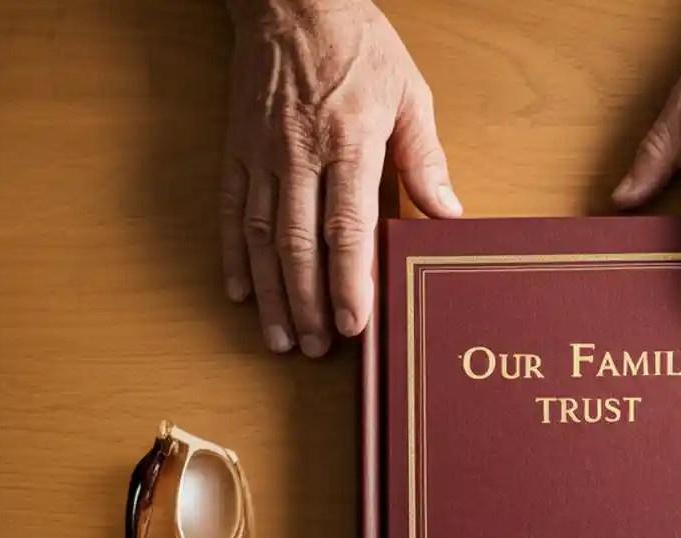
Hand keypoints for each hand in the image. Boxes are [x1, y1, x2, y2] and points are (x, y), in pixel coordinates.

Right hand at [221, 0, 461, 356]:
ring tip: (282, 338)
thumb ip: (425, 159)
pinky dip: (233, 254)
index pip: (345, 227)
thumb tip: (449, 215)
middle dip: (309, 303)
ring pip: (262, 236)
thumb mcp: (409, 95)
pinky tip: (240, 291)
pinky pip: (231, 209)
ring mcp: (261, 153)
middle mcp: (299, 153)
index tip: (355, 323)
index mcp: (348, 142)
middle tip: (319, 348)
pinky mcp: (236, 147)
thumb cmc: (358, 46)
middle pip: (300, 244)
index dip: (348, 281)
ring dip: (271, 294)